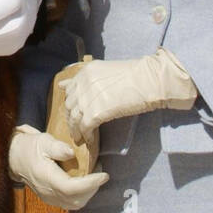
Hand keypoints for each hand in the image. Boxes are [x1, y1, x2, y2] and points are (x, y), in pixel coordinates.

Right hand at [8, 125, 108, 210]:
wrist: (14, 158)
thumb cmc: (29, 147)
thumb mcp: (42, 141)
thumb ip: (57, 147)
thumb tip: (71, 152)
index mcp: (46, 178)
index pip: (72, 188)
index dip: (90, 184)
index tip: (104, 175)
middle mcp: (48, 192)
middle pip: (76, 199)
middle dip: (93, 188)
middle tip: (101, 173)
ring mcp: (49, 198)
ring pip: (75, 204)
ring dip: (88, 193)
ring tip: (95, 178)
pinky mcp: (51, 198)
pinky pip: (70, 203)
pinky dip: (82, 195)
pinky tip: (86, 183)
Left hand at [62, 48, 197, 143]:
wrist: (149, 80)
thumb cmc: (134, 75)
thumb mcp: (105, 71)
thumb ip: (85, 79)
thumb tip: (63, 86)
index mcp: (85, 72)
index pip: (69, 90)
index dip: (70, 104)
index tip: (73, 113)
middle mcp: (83, 83)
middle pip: (69, 105)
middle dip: (70, 119)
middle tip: (75, 128)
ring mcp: (88, 98)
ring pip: (74, 118)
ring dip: (76, 130)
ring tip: (80, 138)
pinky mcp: (96, 113)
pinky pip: (85, 127)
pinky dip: (86, 136)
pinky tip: (90, 140)